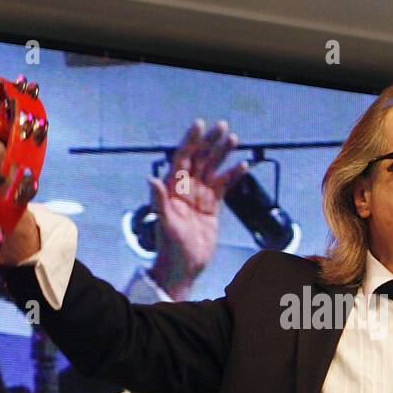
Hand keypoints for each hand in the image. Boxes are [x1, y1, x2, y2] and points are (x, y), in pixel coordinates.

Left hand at [148, 119, 248, 300]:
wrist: (184, 267)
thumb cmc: (170, 248)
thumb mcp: (165, 223)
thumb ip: (158, 201)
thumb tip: (151, 179)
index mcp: (173, 188)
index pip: (183, 158)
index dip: (191, 141)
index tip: (199, 125)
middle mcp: (186, 189)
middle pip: (200, 159)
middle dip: (210, 142)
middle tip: (222, 126)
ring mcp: (200, 197)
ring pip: (213, 169)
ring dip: (223, 154)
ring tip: (233, 139)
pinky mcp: (212, 207)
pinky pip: (224, 186)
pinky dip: (233, 175)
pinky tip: (242, 165)